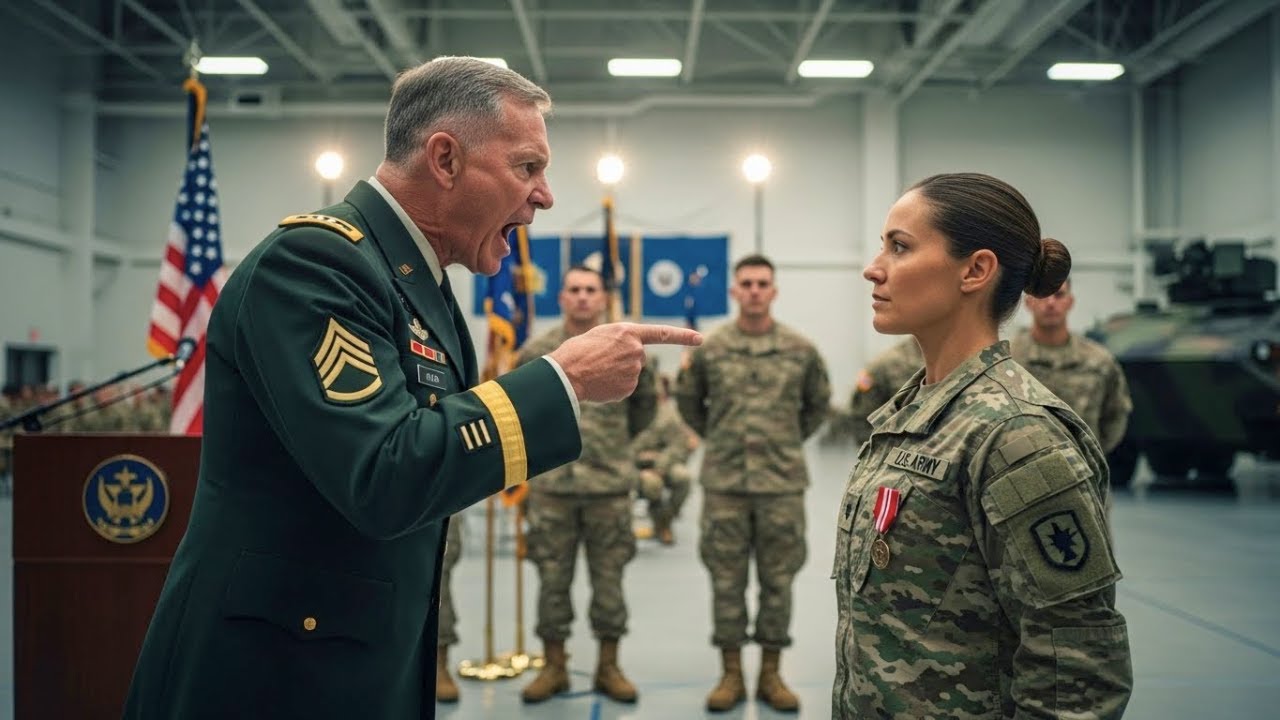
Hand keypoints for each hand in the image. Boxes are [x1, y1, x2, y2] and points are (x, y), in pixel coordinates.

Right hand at [548, 323, 701, 403]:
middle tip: (600, 359)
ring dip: (616, 372)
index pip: (663, 333)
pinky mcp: (629, 388)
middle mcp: (636, 350)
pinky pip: (625, 386)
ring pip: (630, 372)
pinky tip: (600, 382)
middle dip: (623, 358)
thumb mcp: (601, 334)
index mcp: (629, 332)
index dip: (683, 336)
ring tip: (597, 370)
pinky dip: (614, 386)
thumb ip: (622, 339)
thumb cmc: (578, 350)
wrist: (567, 373)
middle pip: (638, 356)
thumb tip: (636, 354)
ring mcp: (634, 370)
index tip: (700, 338)